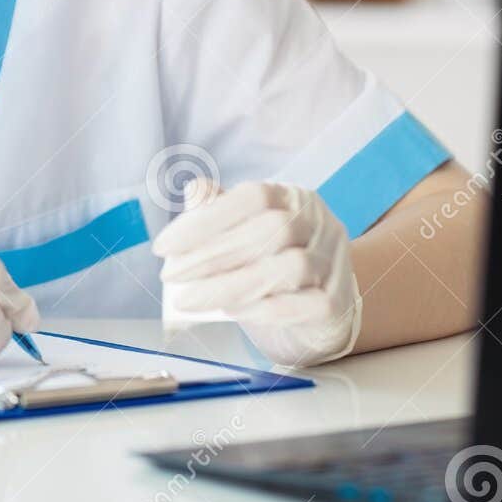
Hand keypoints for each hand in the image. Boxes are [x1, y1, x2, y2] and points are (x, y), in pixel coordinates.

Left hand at [153, 181, 361, 366]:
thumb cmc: (269, 264)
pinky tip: (233, 312)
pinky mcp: (337, 303)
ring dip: (232, 284)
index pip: (253, 197)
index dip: (206, 219)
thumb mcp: (242, 234)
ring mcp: (334, 263)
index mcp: (291, 198)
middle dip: (212, 254)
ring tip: (191, 299)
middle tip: (171, 276)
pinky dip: (266, 308)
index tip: (163, 247)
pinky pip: (308, 303)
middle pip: (271, 230)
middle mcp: (319, 224)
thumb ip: (219, 212)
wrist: (318, 310)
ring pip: (290, 267)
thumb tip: (193, 190)